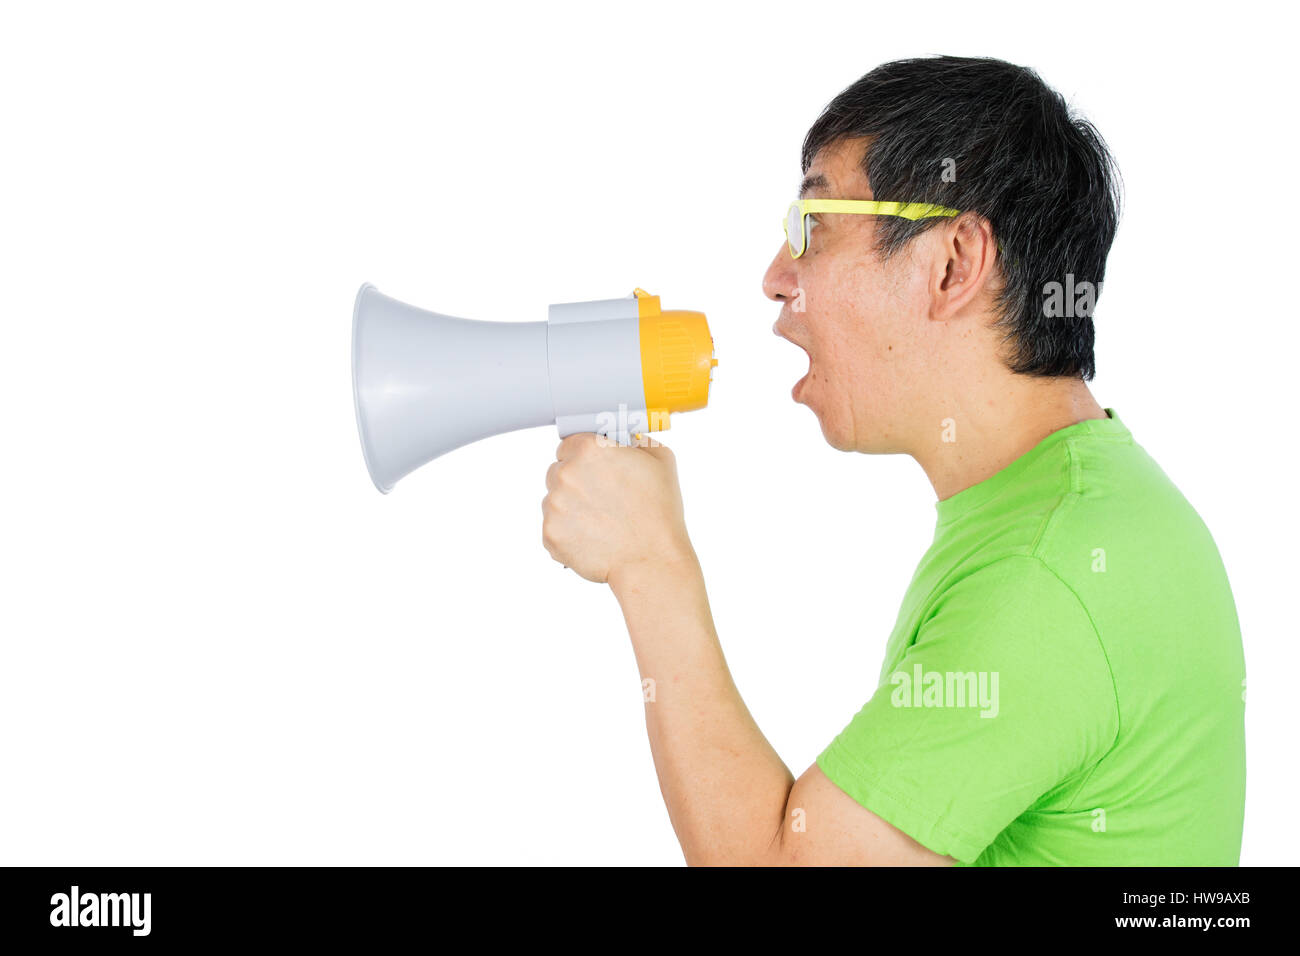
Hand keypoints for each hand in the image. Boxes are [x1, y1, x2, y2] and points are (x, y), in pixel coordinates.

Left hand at [541, 432, 691, 584]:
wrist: (651, 561)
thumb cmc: (660, 512)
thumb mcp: (661, 460)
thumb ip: (634, 440)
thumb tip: (622, 437)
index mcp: (589, 449)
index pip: (569, 444)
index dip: (584, 458)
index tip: (595, 471)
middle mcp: (565, 473)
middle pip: (557, 471)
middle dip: (575, 483)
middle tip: (602, 500)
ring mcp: (554, 505)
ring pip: (554, 501)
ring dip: (571, 509)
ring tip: (602, 523)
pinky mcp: (550, 534)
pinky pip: (554, 528)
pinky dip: (569, 534)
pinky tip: (594, 539)